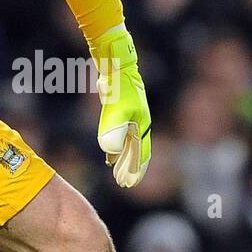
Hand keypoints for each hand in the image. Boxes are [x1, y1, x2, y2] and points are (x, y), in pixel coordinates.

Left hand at [92, 27, 151, 187]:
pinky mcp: (122, 114)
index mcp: (142, 127)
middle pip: (136, 152)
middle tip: (123, 183)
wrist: (117, 67)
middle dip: (130, 169)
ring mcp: (132, 119)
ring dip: (124, 160)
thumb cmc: (119, 88)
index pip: (140, 155)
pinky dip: (116, 149)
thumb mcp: (116, 110)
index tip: (129, 184)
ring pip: (129, 146)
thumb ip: (114, 130)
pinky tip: (109, 156)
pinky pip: (121, 137)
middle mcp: (140, 125)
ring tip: (116, 173)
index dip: (135, 170)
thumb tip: (111, 153)